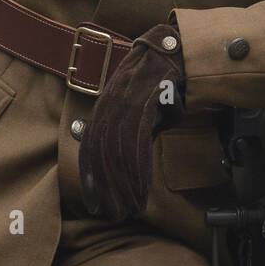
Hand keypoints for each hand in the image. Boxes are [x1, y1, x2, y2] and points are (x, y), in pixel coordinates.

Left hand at [78, 23, 185, 220]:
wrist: (173, 51)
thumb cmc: (158, 82)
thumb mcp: (137, 106)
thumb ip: (128, 129)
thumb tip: (125, 159)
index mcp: (104, 107)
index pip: (90, 148)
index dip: (92, 178)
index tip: (95, 202)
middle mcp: (108, 106)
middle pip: (100, 156)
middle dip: (106, 189)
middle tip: (112, 213)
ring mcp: (124, 104)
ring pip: (116, 154)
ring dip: (123, 185)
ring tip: (129, 207)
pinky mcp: (142, 105)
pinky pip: (135, 144)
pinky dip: (137, 170)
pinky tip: (141, 188)